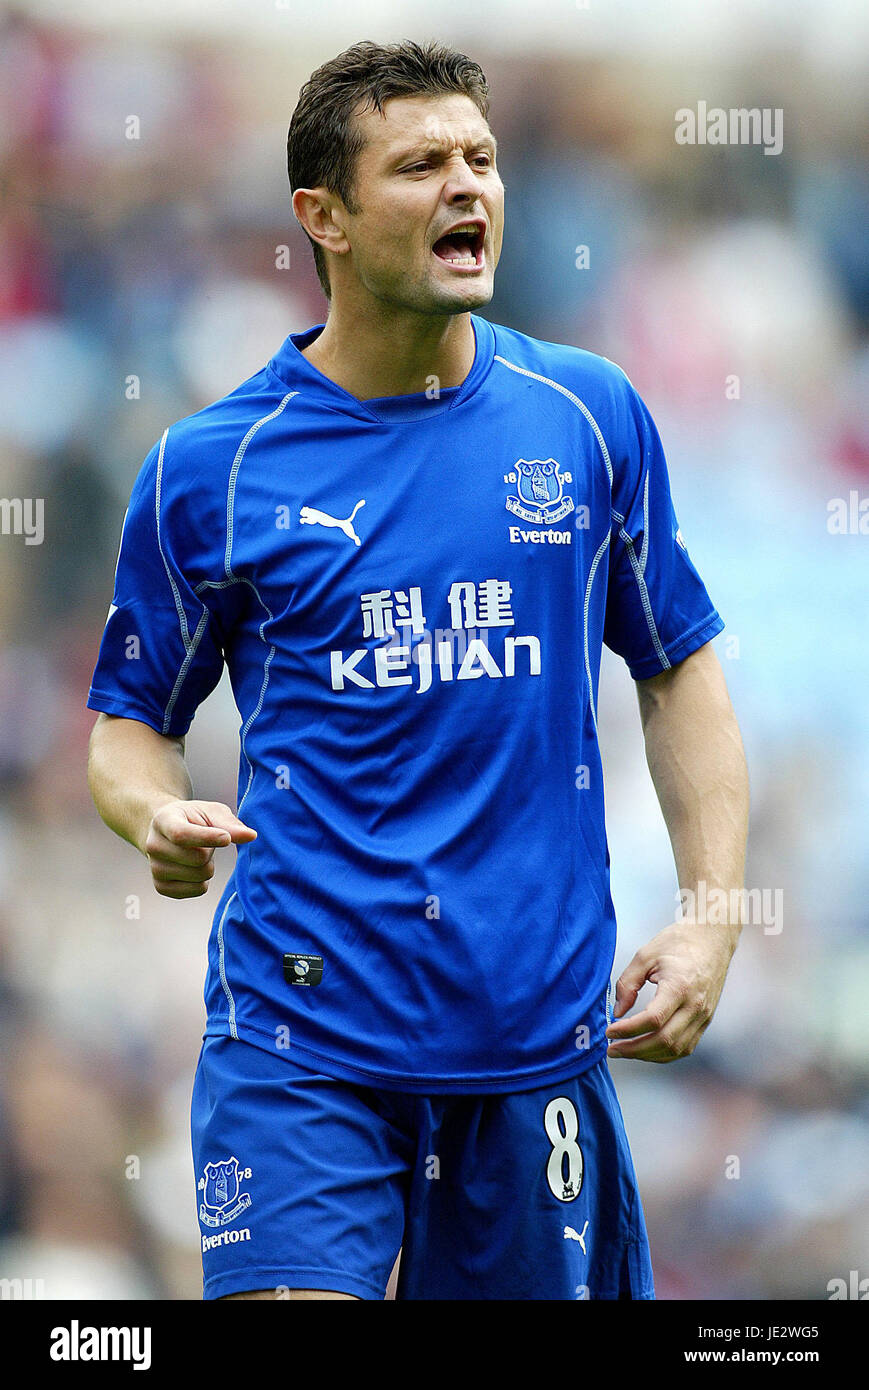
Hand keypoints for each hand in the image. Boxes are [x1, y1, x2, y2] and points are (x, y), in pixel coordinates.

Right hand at [142, 799, 256, 898]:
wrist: (167, 831)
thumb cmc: (193, 818)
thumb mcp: (210, 812)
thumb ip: (229, 824)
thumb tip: (251, 836)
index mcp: (164, 820)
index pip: (181, 834)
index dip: (206, 838)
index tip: (226, 839)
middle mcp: (153, 845)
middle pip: (196, 858)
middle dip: (211, 851)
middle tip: (205, 843)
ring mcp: (155, 868)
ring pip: (198, 876)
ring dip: (208, 866)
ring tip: (198, 853)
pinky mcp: (161, 886)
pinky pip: (196, 890)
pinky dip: (203, 881)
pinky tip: (194, 868)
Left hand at [605, 918, 738, 1061]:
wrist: (712, 938)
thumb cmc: (679, 943)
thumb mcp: (645, 955)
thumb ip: (628, 984)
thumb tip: (618, 1012)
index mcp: (680, 987)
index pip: (652, 1020)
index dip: (628, 1030)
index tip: (610, 1031)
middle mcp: (695, 1006)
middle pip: (664, 1040)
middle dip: (634, 1049)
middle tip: (612, 1049)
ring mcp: (703, 1016)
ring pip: (676, 1049)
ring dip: (648, 1055)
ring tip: (626, 1050)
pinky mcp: (706, 1020)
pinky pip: (685, 1046)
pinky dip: (664, 1054)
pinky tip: (647, 1049)